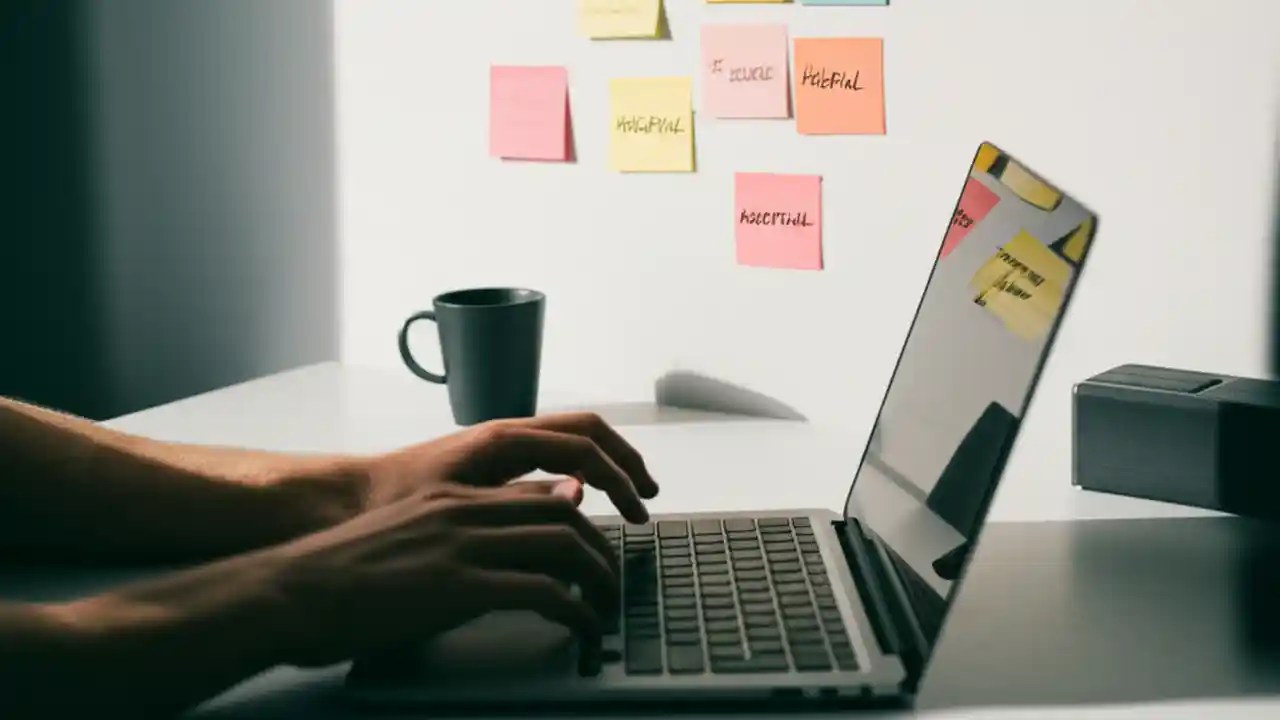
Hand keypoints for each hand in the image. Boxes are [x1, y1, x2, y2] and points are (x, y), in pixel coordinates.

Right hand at [271, 481, 617, 668]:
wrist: (290, 591)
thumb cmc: (336, 575)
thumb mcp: (403, 539)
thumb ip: (451, 535)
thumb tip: (490, 556)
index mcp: (451, 495)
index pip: (538, 492)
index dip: (577, 519)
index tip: (593, 548)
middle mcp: (465, 508)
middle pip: (563, 511)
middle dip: (599, 546)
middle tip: (611, 580)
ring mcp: (464, 544)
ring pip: (564, 544)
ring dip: (598, 577)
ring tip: (605, 607)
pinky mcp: (462, 586)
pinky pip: (544, 591)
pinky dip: (576, 611)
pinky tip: (582, 630)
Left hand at [357, 413, 658, 523]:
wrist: (348, 497)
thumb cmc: (394, 502)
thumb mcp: (456, 506)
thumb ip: (519, 500)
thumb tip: (578, 493)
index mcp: (503, 438)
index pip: (583, 446)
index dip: (619, 476)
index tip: (638, 509)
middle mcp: (507, 432)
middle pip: (587, 431)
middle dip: (624, 461)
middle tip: (647, 499)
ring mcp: (502, 443)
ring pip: (572, 440)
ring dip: (607, 464)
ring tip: (628, 499)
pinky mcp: (494, 461)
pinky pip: (554, 455)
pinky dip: (583, 471)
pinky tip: (585, 501)